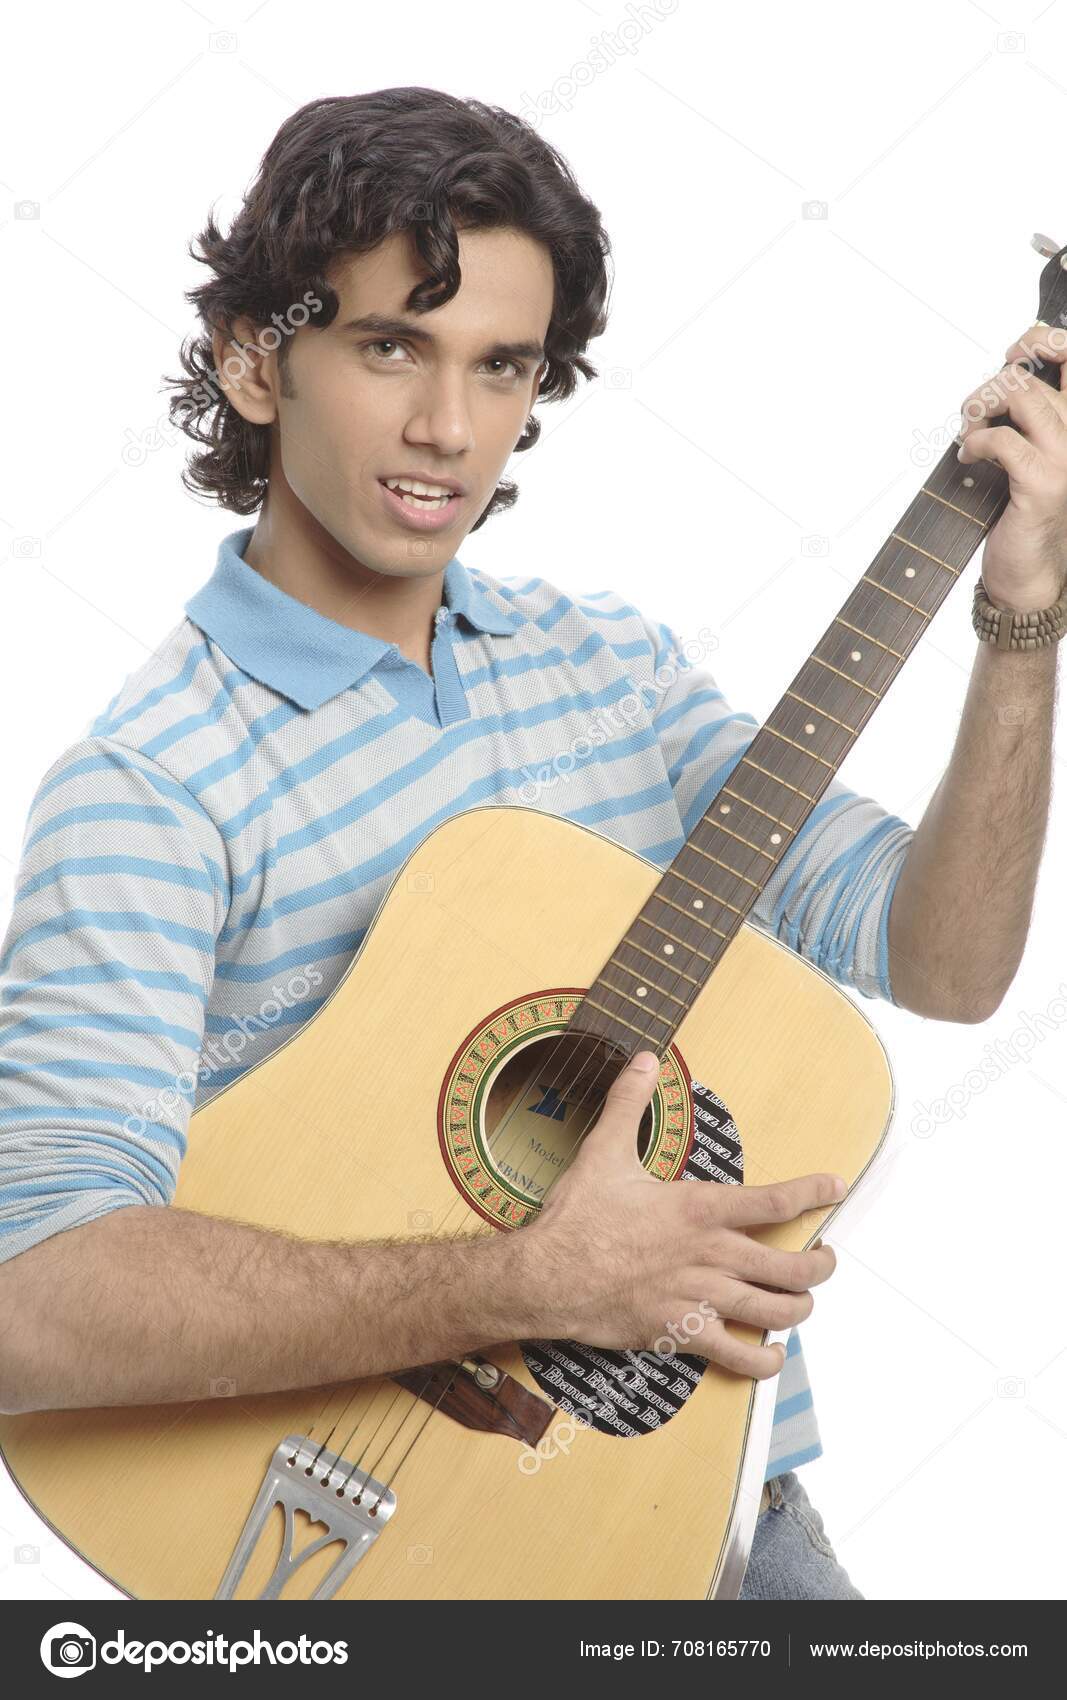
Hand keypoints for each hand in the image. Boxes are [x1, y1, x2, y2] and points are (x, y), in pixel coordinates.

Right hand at [523, 1049, 842, 1378]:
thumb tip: (643, 1059)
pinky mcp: (683, 1332)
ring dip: (800, 1308)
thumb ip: (629, 1104)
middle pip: (792, 1266)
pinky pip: (739, 1355)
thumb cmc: (577, 1217)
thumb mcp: (604, 1151)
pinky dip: (763, 1360)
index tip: (836, 1187)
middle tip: (825, 1259)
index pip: (775, 1200)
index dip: (814, 1193)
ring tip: (804, 1300)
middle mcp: (711, 1254)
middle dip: (820, 1264)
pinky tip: (770, 1355)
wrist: (547, 1275)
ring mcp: (701, 1297)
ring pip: (776, 1310)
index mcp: (700, 1208)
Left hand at [958, 323, 1066, 612]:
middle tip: (972, 415)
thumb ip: (1023, 413)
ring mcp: (1066, 456)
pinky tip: (969, 455)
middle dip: (988, 386)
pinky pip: (1002, 439)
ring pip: (1019, 396)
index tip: (1010, 355)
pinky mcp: (1043, 481)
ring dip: (978, 410)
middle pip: (1031, 375)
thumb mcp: (1027, 451)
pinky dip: (976, 442)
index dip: (1039, 340)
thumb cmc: (1021, 511)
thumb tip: (1002, 371)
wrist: (1028, 573)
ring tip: (968, 434)